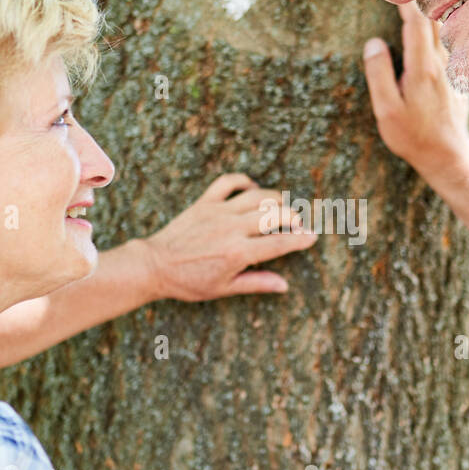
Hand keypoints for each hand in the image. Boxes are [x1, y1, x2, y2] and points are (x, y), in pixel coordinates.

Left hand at [139, 172, 318, 302]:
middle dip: (293, 217)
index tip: (313, 237)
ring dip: (275, 199)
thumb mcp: (224, 288)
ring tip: (282, 206)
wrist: (155, 265)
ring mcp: (218, 212)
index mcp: (239, 253)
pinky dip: (243, 181)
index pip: (280, 242)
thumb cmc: (188, 281)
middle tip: (299, 223)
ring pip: (257, 196)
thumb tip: (284, 285)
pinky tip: (252, 188)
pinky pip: (228, 183)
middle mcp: (232, 228)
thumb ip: (256, 283)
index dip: (301, 239)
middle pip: (274, 215)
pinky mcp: (204, 202)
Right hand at [363, 2, 468, 186]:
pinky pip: (449, 45)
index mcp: (423, 68)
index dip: (408, 0)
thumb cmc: (412, 135)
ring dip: (435, 9)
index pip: (417, 23)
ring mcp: (452, 70)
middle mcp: (441, 64)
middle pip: (435, 20)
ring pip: (445, 31)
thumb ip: (380, 74)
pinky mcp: (457, 78)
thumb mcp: (387, 109)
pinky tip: (438, 22)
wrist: (448, 155)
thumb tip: (374, 43)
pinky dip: (442, 28)